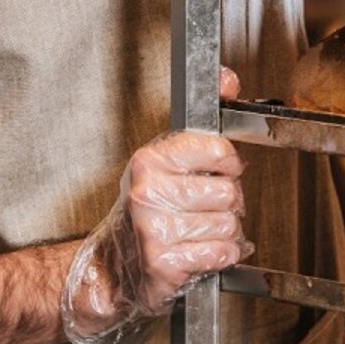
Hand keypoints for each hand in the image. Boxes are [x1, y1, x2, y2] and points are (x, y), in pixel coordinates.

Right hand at [60, 127, 251, 343]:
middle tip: (210, 208)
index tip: (222, 170)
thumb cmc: (148, 210)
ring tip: (204, 230)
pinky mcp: (163, 261)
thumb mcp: (168, 162)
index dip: (229, 164)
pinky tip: (203, 250)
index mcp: (150, 160)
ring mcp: (154, 229)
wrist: (114, 264)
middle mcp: (148, 192)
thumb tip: (228, 79)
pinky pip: (221, 253)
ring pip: (229, 224)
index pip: (219, 151)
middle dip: (229, 203)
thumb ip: (205, 125)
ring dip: (227, 232)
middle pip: (229, 192)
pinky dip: (222, 255)